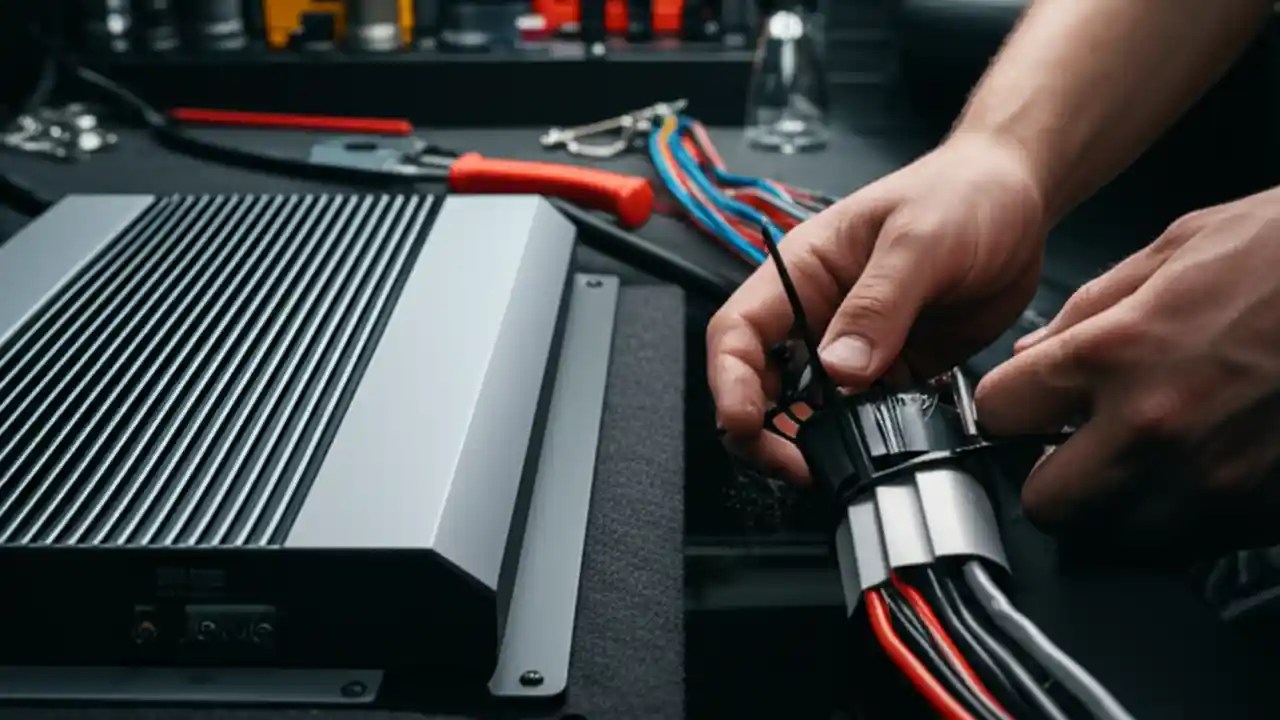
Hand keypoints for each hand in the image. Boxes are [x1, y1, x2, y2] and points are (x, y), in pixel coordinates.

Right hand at [707, 133, 1047, 479]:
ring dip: (819, 443)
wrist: (1019, 196)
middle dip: (766, 432)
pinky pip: (871, 417)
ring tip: (844, 465)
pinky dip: (874, 440)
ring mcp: (856, 347)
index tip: (743, 423)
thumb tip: (839, 369)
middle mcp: (819, 314)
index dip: (729, 381)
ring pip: (813, 410)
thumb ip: (879, 303)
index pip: (738, 331)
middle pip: (762, 384)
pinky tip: (896, 446)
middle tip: (796, 466)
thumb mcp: (920, 240)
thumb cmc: (962, 193)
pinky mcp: (896, 369)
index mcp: (802, 272)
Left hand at [978, 187, 1279, 558]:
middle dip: (1046, 476)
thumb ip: (1090, 308)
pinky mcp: (1260, 511)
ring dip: (1112, 506)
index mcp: (1116, 352)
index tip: (1022, 403)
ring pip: (1114, 539)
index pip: (998, 411)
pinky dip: (1177, 516)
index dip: (1005, 405)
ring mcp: (1211, 479)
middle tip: (1069, 447)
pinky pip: (1188, 542)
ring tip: (1138, 459)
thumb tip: (1036, 353)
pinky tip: (1195, 468)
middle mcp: (1154, 426)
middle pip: (1044, 503)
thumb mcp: (1178, 247)